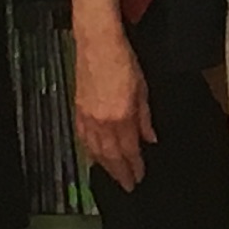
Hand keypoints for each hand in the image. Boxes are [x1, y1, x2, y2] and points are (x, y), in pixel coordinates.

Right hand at [74, 4, 152, 191]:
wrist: (97, 43)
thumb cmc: (123, 61)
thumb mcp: (143, 89)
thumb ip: (145, 118)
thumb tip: (150, 139)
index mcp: (121, 117)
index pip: (129, 150)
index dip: (134, 166)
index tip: (139, 178)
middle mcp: (102, 122)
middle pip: (111, 156)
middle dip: (119, 173)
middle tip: (127, 186)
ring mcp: (87, 117)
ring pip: (95, 150)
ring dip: (104, 166)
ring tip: (112, 176)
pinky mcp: (78, 110)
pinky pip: (83, 139)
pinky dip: (89, 152)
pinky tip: (94, 157)